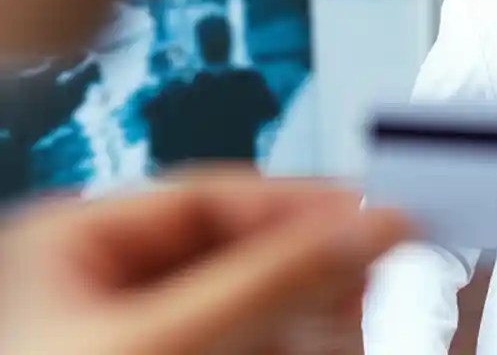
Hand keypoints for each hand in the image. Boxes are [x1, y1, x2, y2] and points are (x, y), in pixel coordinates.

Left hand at [0, 169, 412, 353]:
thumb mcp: (167, 345)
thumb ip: (274, 280)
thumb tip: (368, 227)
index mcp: (74, 248)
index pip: (212, 199)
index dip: (302, 205)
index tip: (380, 215)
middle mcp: (108, 291)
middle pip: (241, 256)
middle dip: (311, 275)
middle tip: (377, 282)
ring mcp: (143, 345)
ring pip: (254, 313)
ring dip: (310, 323)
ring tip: (350, 338)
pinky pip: (250, 350)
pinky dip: (292, 351)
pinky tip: (330, 351)